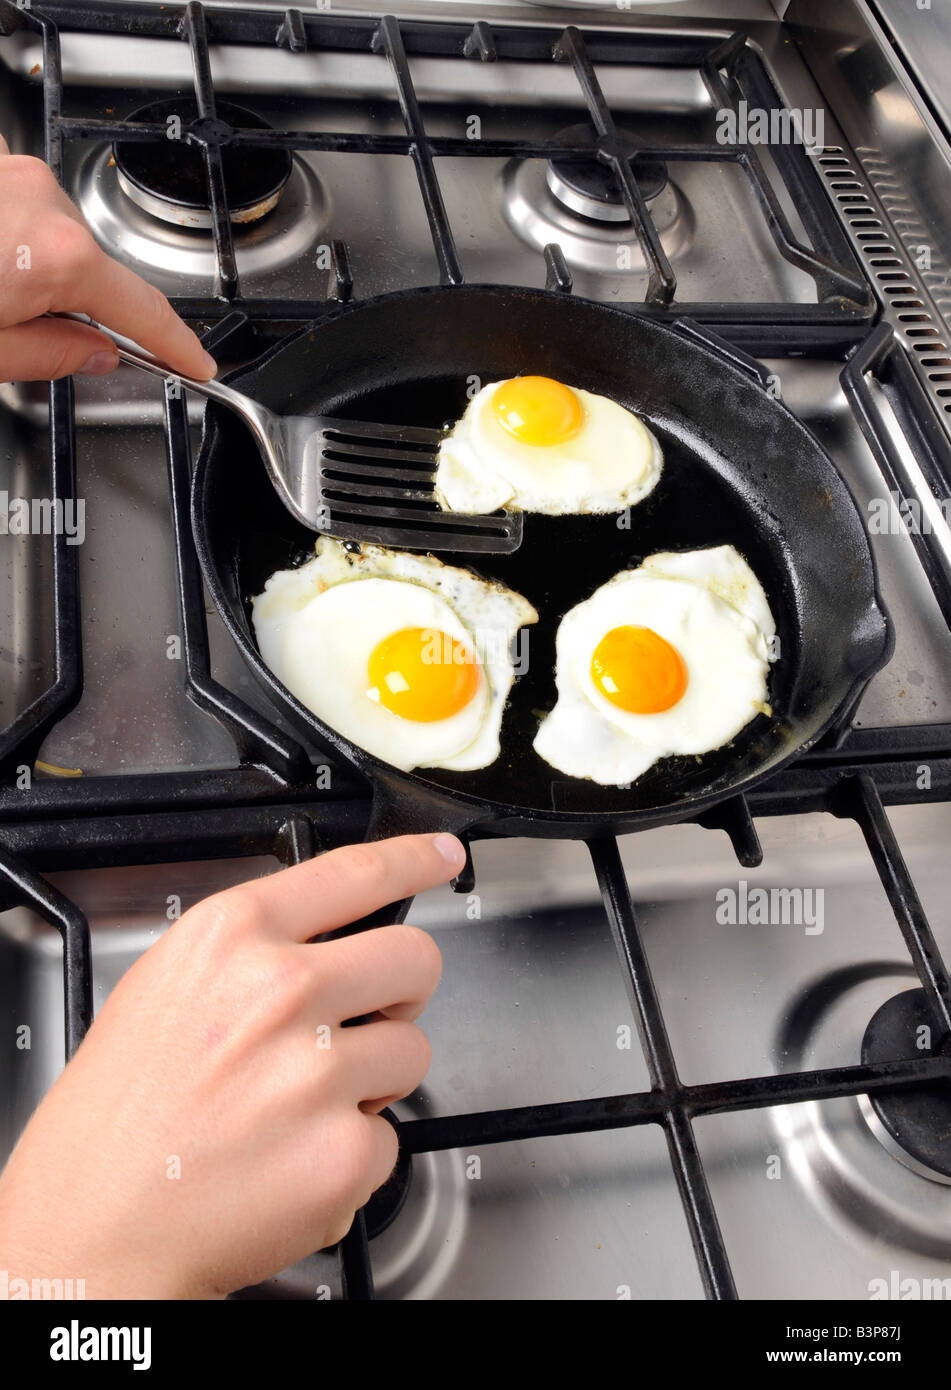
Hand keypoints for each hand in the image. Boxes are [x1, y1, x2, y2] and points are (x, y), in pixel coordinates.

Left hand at [0, 131, 215, 383]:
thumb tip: (91, 353)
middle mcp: (43, 201)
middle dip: (68, 297)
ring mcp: (11, 169)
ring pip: (50, 231)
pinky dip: (8, 228)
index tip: (197, 362)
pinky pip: (18, 199)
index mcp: (56, 258)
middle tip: (20, 326)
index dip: (175, 345)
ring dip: (30, 260)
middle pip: (88, 267)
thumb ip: (49, 354)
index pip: (142, 311)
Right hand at [0, 832, 463, 1298]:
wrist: (93, 1225)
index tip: (441, 857)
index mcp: (233, 938)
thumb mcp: (166, 984)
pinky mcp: (342, 1151)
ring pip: (413, 1050)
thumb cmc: (119, 1114)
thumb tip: (329, 933)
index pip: (357, 873)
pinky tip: (296, 1157)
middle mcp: (280, 991)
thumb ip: (252, 948)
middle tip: (368, 1018)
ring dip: (376, 1078)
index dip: (415, 859)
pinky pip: (391, 1136)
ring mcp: (316, 1072)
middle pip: (414, 957)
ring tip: (305, 1105)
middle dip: (404, 990)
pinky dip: (355, 1154)